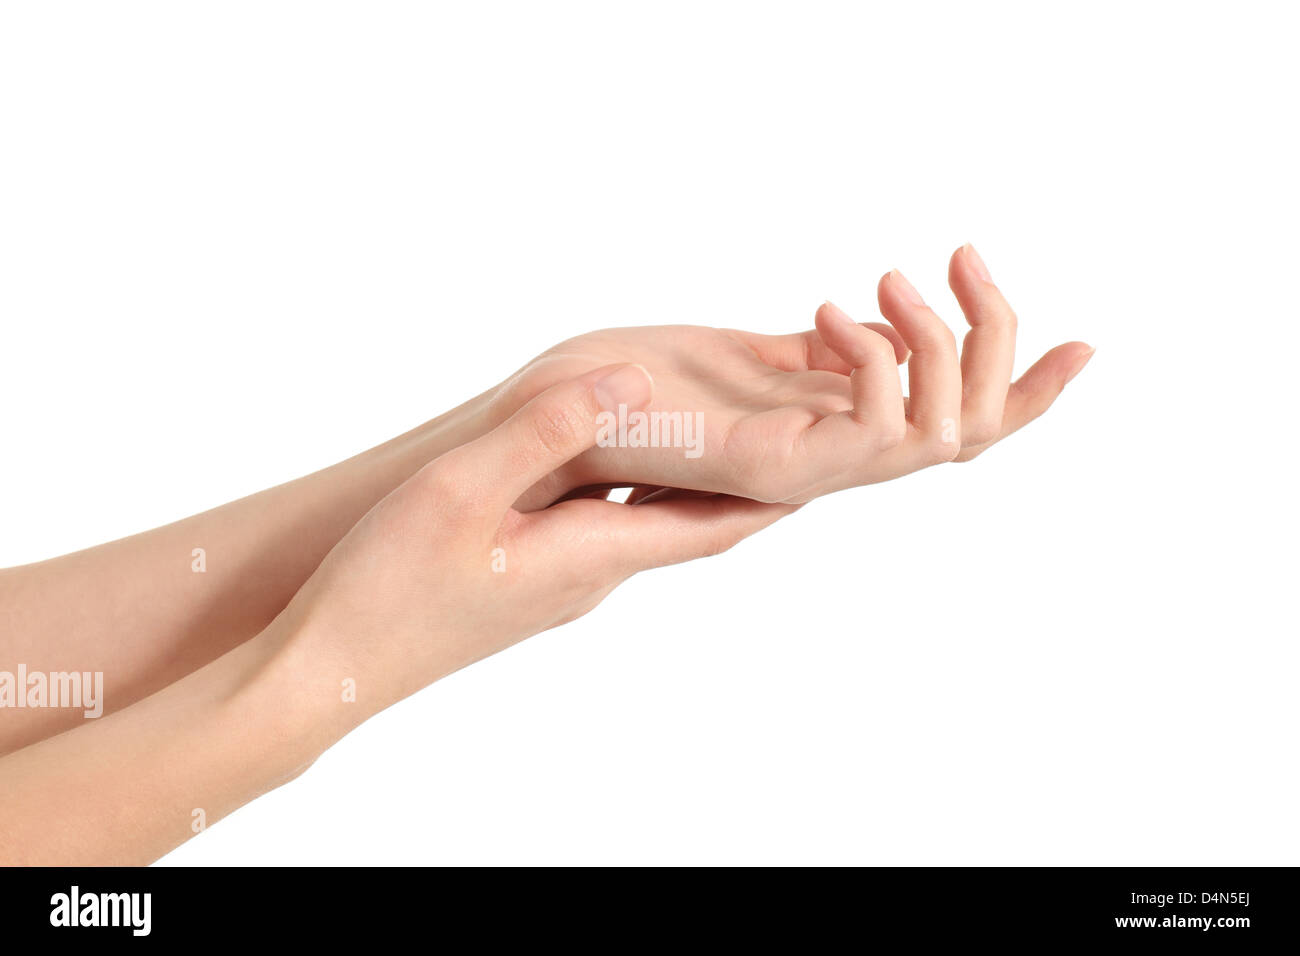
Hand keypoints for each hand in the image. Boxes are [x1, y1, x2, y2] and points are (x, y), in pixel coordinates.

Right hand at [272, 364, 795, 715]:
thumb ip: (545, 433)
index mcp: (592, 555)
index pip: (712, 521)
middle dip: (747, 482)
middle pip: (693, 525)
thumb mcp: (462, 490)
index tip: (828, 448)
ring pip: (646, 525)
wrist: (330, 668)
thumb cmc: (388, 586)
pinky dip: (628, 492)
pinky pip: (600, 529)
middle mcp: (590, 576)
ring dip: (688, 484)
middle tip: (794, 434)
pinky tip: (609, 466)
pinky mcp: (524, 585)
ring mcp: (557, 586)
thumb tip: (630, 383)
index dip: (774, 485)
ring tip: (718, 434)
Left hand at [490, 244, 1091, 506]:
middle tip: (962, 257)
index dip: (1029, 394)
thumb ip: (815, 360)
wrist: (540, 422)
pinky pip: (868, 436)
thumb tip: (871, 336)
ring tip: (892, 275)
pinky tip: (833, 308)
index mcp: (833, 435)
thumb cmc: (625, 388)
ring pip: (940, 437)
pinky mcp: (768, 468)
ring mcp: (805, 473)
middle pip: (972, 433)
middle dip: (1001, 342)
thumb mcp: (749, 361)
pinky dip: (876, 365)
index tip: (1085, 343)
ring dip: (944, 344)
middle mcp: (832, 463)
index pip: (958, 429)